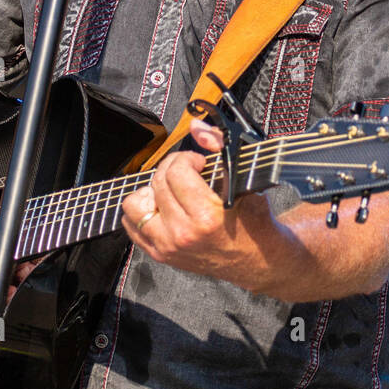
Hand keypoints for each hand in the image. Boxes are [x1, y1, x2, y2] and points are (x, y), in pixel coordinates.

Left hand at [121, 118, 285, 291]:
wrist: (256, 260)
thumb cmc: (253, 223)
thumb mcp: (245, 181)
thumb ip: (221, 148)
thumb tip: (198, 128)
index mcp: (206, 216)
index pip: (176, 171)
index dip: (187, 159)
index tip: (198, 162)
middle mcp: (183, 233)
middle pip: (158, 183)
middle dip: (172, 168)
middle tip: (188, 172)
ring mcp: (168, 246)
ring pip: (135, 204)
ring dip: (151, 191)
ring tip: (171, 191)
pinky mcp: (161, 254)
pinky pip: (131, 225)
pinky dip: (143, 211)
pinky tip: (162, 206)